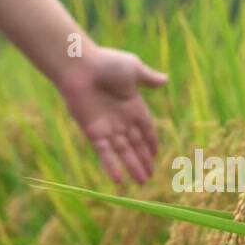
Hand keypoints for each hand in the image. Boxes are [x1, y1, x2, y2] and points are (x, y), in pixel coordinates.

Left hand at [57, 47, 166, 184]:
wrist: (79, 66)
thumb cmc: (107, 63)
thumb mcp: (133, 69)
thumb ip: (149, 79)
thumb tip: (165, 80)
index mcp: (133, 105)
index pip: (146, 128)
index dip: (151, 141)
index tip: (156, 154)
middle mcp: (121, 119)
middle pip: (135, 144)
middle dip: (144, 159)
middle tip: (150, 176)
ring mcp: (107, 127)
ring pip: (123, 152)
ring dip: (132, 166)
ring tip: (142, 181)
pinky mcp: (93, 132)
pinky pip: (104, 153)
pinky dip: (111, 166)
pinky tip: (118, 180)